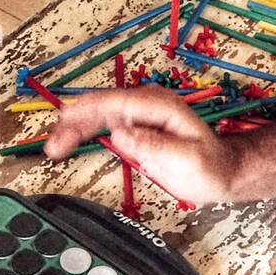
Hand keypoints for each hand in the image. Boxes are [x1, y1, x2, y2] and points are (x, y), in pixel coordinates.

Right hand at [42, 87, 241, 205]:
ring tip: (54, 146)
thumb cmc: (209, 167)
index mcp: (158, 107)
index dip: (85, 113)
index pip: (113, 103)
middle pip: (99, 106)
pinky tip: (69, 140)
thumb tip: (121, 132)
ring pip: (96, 113)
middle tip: (53, 146)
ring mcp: (138, 114)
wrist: (222, 171)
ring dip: (73, 127)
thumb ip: (153, 145)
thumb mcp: (185, 159)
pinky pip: (102, 123)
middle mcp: (146, 104)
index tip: (64, 127)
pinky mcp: (134, 126)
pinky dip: (83, 131)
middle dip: (72, 123)